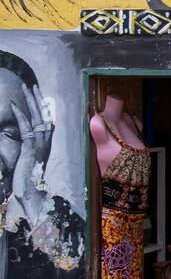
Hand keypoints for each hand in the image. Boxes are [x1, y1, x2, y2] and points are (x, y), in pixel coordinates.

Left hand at [10, 82, 50, 221]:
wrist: (31, 194)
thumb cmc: (26, 180)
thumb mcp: (27, 160)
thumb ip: (26, 148)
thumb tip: (17, 138)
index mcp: (46, 144)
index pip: (47, 121)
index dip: (44, 107)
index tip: (39, 95)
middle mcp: (46, 142)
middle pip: (44, 115)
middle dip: (37, 99)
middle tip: (32, 85)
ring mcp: (41, 143)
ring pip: (37, 117)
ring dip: (30, 101)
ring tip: (25, 88)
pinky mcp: (31, 146)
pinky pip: (26, 126)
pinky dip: (20, 114)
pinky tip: (14, 104)